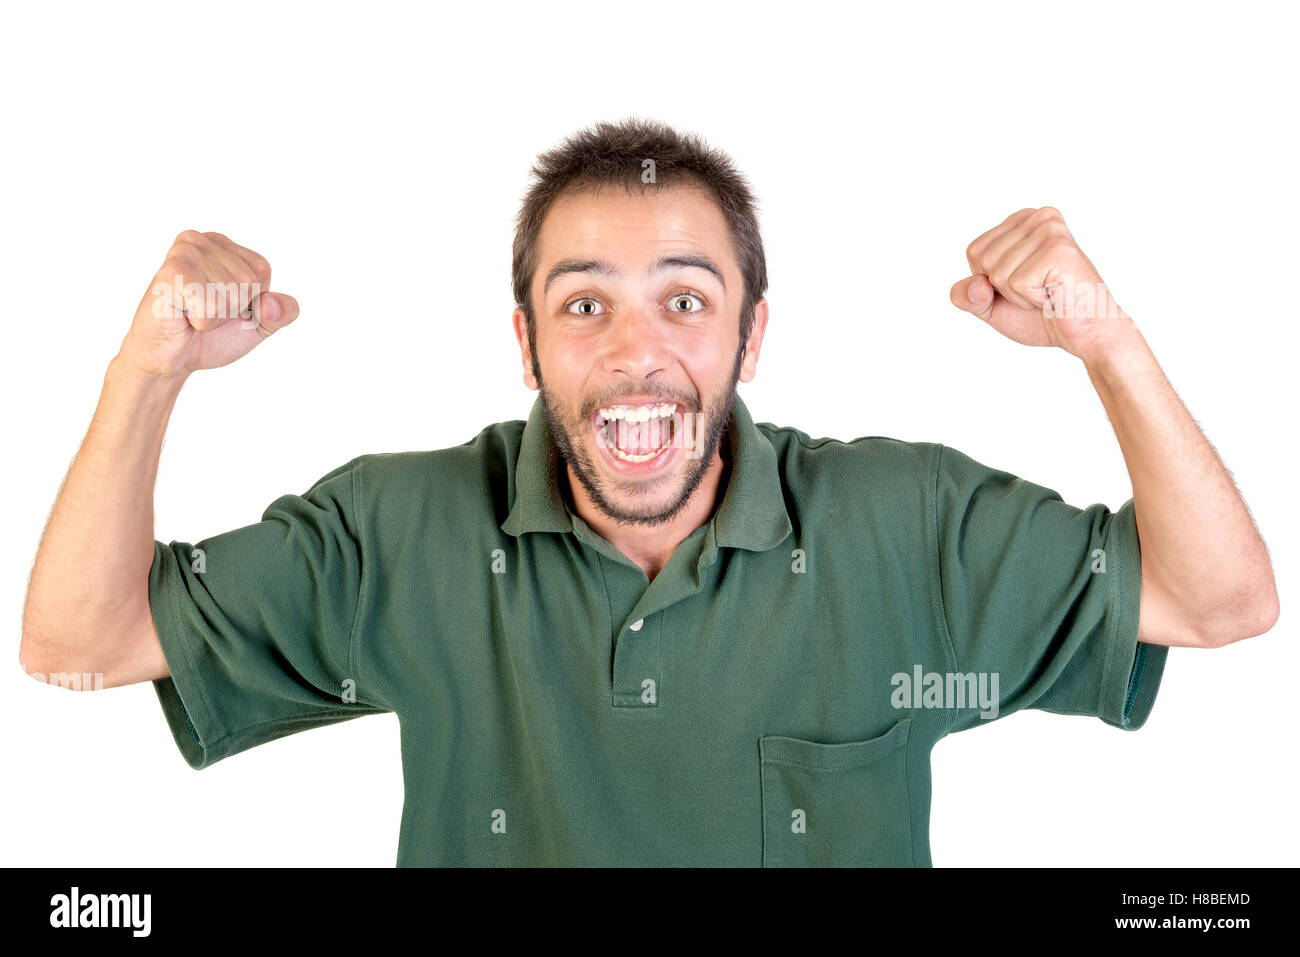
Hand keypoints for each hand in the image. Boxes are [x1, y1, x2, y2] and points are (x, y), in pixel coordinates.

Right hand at [119, 230, 298, 377]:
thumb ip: (280, 312)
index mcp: (221, 244)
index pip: (262, 270)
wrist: (170, 359)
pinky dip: (202, 322)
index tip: (220, 305)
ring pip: (232, 295)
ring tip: (190, 314)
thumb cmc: (208, 336)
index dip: (249, 299)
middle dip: (231, 309)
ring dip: (214, 317)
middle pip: (249, 282)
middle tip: (202, 312)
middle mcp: (201, 241)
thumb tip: (275, 304)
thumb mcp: (257, 324)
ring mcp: (184, 253)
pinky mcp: (171, 273)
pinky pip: (211, 306)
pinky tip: (182, 316)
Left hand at [949, 207, 1133, 361]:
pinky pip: (1015, 282)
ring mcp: (1050, 230)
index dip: (990, 282)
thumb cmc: (1043, 316)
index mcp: (1022, 220)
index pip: (974, 252)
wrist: (1086, 336)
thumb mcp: (990, 306)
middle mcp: (1038, 216)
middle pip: (982, 259)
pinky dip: (1030, 300)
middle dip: (1003, 289)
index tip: (1024, 284)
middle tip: (1038, 291)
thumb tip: (977, 285)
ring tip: (1048, 293)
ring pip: (997, 273)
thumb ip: (966, 295)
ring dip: (1019, 296)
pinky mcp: (1058, 249)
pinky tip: (1054, 295)